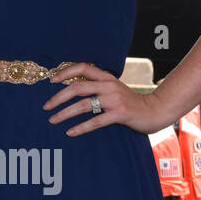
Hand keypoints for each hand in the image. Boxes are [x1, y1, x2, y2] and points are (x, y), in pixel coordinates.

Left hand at [43, 62, 168, 135]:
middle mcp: (109, 85)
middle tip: (45, 107)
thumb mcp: (113, 89)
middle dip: (58, 97)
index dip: (66, 72)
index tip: (52, 81)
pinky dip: (81, 127)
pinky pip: (96, 121)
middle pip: (77, 87)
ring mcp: (115, 100)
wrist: (155, 111)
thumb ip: (97, 86)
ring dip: (65, 113)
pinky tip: (70, 132)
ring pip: (84, 105)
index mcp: (106, 77)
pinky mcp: (120, 114)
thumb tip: (72, 90)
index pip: (83, 67)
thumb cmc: (130, 102)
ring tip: (53, 120)